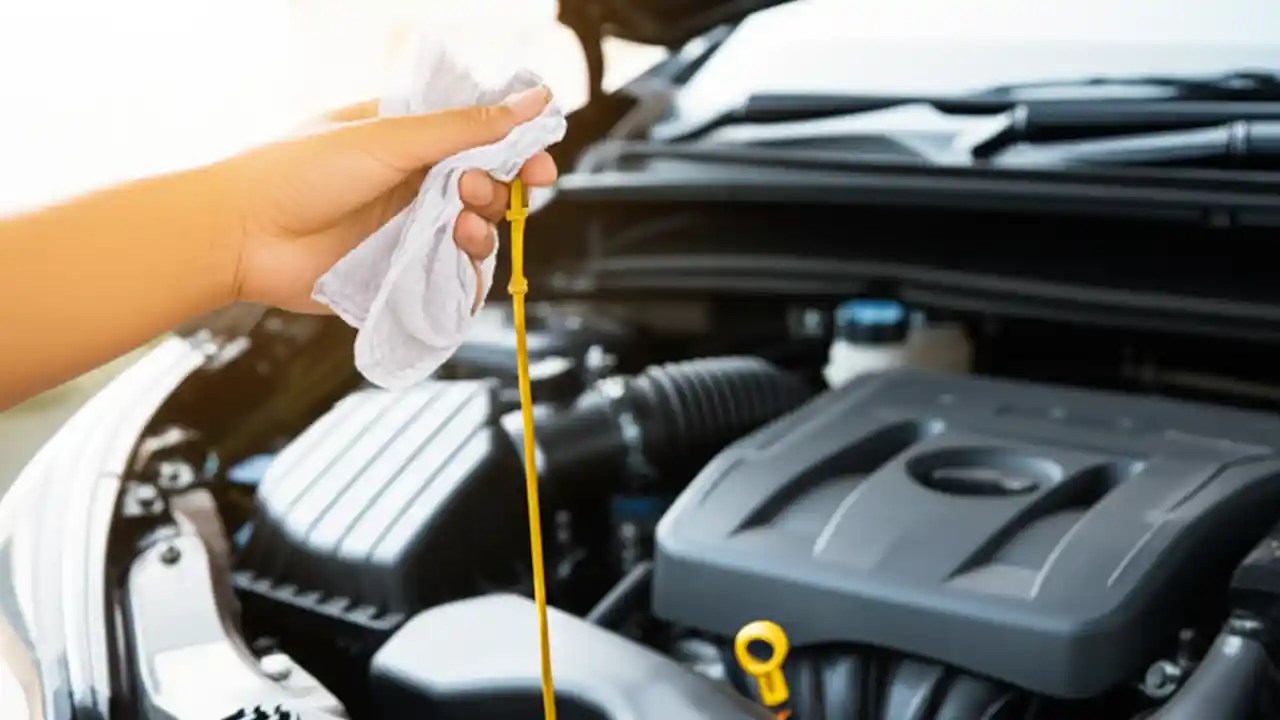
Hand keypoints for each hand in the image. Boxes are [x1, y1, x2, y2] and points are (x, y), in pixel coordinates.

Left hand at [222, 86, 556, 311]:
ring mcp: (407, 228)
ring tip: (461, 230)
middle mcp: (413, 180)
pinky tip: (458, 262)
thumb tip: (534, 99)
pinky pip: (453, 277)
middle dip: (498, 191)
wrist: (241, 237)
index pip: (482, 135)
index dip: (517, 148)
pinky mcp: (400, 273)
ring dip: (482, 231)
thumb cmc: (301, 172)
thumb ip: (465, 126)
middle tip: (476, 192)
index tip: (540, 164)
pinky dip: (467, 274)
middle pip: (487, 186)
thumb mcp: (389, 138)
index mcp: (409, 135)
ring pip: (475, 232)